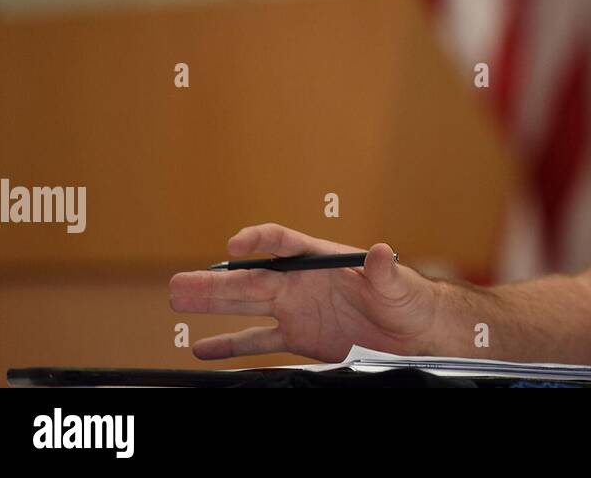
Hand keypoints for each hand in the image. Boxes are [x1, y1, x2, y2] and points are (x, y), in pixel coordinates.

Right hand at [169, 223, 437, 362]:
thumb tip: (381, 251)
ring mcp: (297, 310)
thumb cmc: (407, 299)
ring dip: (212, 306)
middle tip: (178, 283)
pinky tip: (202, 348)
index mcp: (323, 260)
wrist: (412, 333)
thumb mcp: (397, 284)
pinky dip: (230, 345)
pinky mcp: (299, 337)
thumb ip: (383, 271)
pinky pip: (258, 341)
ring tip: (177, 302)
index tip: (235, 245)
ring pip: (246, 307)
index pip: (285, 245)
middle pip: (253, 279)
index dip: (260, 242)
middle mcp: (302, 282)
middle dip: (216, 281)